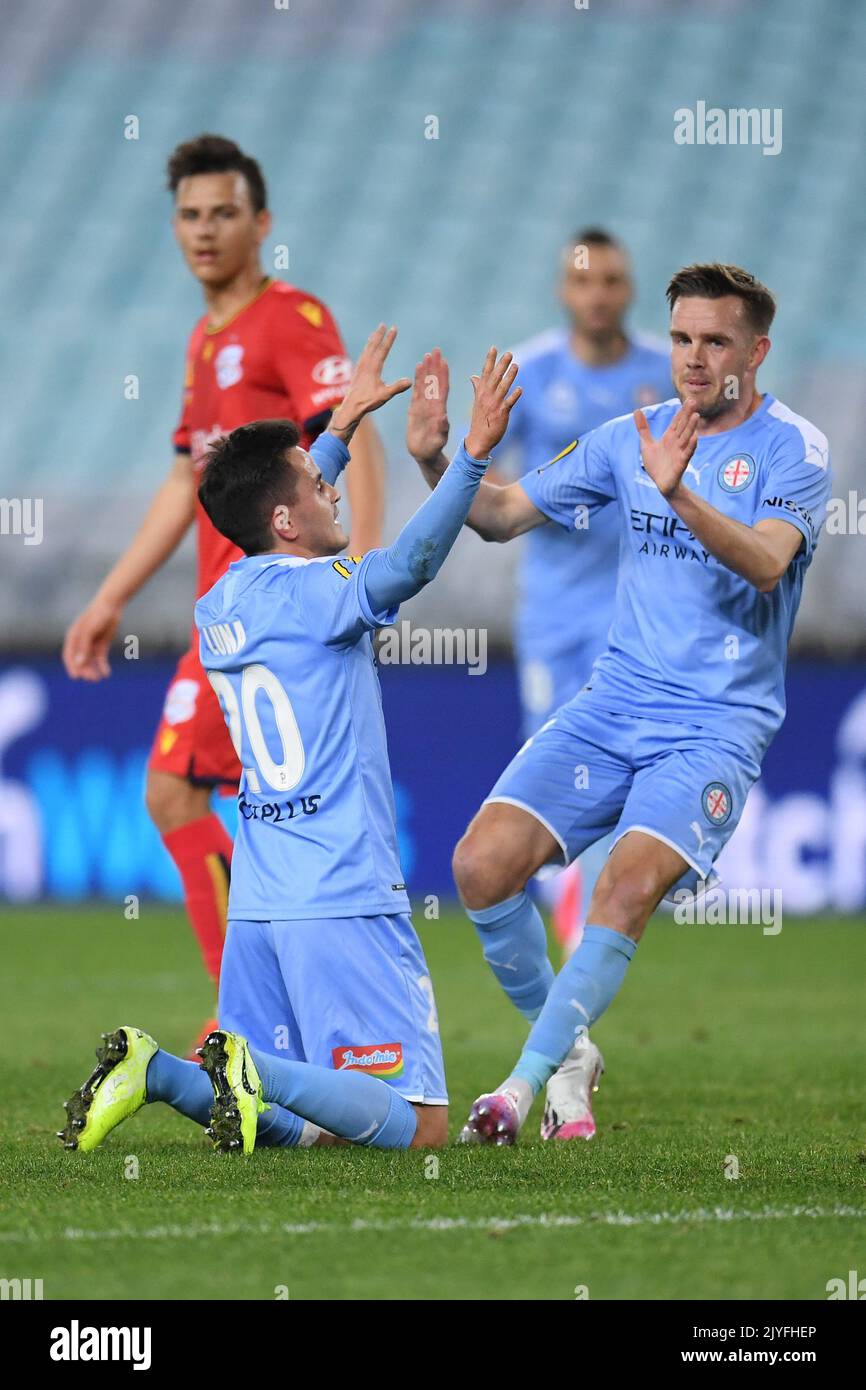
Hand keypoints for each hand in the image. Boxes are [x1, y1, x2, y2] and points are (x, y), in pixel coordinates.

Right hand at [62, 597, 121, 680]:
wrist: (111, 606)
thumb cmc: (97, 615)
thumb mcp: (90, 631)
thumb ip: (84, 647)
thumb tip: (79, 663)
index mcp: (73, 638)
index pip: (69, 656)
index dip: (71, 667)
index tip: (76, 677)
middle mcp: (80, 642)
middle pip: (80, 661)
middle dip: (85, 671)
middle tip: (93, 679)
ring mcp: (91, 644)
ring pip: (90, 662)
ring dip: (93, 671)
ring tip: (99, 678)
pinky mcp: (101, 645)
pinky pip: (100, 659)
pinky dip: (102, 666)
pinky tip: (106, 673)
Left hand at [329, 324, 411, 443]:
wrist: (351, 407)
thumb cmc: (368, 402)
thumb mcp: (385, 395)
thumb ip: (397, 387)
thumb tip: (410, 381)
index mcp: (373, 368)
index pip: (383, 349)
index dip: (389, 338)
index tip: (394, 328)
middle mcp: (366, 364)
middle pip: (373, 346)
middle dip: (379, 335)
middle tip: (383, 324)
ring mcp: (360, 367)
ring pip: (367, 349)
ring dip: (372, 340)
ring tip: (375, 333)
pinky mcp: (357, 372)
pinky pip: (363, 356)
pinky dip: (366, 349)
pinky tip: (367, 350)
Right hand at [406, 348, 449, 463]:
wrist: (424, 453)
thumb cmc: (433, 447)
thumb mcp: (438, 439)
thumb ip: (440, 428)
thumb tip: (442, 418)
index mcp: (439, 410)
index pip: (442, 388)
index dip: (443, 374)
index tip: (443, 360)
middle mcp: (432, 405)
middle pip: (435, 381)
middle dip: (435, 366)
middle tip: (436, 350)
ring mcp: (424, 405)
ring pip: (426, 384)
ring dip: (427, 369)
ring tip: (427, 355)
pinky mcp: (415, 408)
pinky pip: (417, 391)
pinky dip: (418, 379)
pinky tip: (418, 367)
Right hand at [465, 347, 520, 459]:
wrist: (478, 440)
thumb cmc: (479, 420)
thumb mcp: (477, 402)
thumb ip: (477, 387)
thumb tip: (474, 376)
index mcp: (481, 392)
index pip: (485, 372)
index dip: (490, 360)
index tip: (494, 348)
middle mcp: (486, 396)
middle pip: (495, 377)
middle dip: (501, 365)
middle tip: (509, 353)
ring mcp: (494, 405)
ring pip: (502, 388)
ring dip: (509, 377)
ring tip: (516, 366)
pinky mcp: (501, 414)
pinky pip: (508, 403)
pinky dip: (514, 396)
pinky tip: (520, 389)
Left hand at [634, 403, 698, 498]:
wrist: (660, 484)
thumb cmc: (656, 464)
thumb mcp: (646, 444)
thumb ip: (643, 428)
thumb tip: (637, 410)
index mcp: (669, 437)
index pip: (677, 421)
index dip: (682, 410)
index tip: (689, 399)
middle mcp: (677, 442)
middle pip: (683, 426)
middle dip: (688, 414)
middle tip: (694, 401)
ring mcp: (680, 452)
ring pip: (687, 437)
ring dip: (691, 427)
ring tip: (696, 415)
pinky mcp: (681, 463)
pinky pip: (687, 453)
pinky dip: (691, 446)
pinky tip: (695, 437)